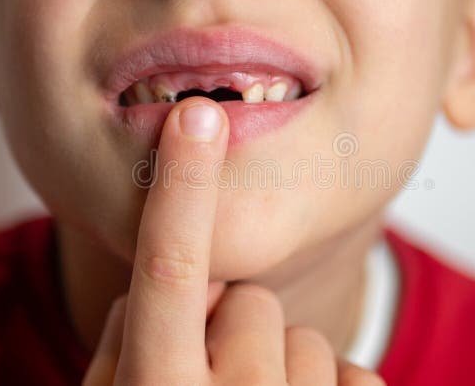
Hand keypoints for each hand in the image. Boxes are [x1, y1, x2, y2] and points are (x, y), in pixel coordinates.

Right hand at [83, 97, 384, 385]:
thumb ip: (122, 341)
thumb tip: (152, 278)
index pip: (169, 267)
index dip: (182, 185)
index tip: (197, 115)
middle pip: (252, 300)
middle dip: (235, 322)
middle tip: (213, 373)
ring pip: (304, 338)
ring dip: (279, 363)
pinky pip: (353, 372)